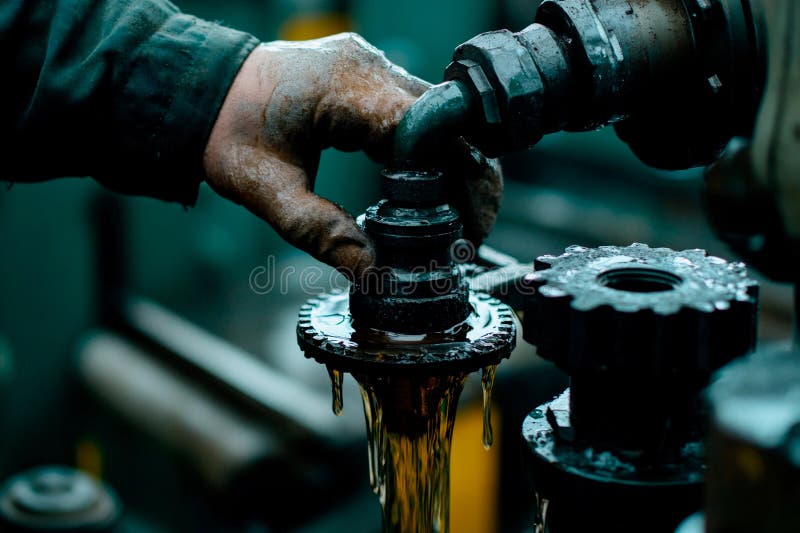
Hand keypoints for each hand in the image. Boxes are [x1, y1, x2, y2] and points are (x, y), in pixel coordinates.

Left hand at [203, 33, 501, 278]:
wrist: (203, 89)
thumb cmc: (226, 133)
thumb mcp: (265, 191)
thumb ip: (320, 233)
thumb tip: (373, 273)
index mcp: (343, 88)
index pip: (427, 130)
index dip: (459, 178)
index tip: (465, 229)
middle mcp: (367, 67)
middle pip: (448, 122)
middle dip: (470, 178)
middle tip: (470, 234)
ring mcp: (372, 67)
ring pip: (441, 118)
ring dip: (456, 166)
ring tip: (456, 219)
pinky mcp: (371, 78)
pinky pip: (419, 114)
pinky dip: (433, 153)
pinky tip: (429, 192)